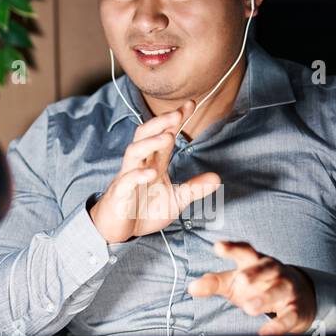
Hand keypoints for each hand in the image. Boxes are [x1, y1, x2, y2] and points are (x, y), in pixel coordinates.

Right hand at [88, 100, 221, 244]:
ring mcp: (127, 178)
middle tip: (176, 113)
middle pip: (145, 135)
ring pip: (133, 152)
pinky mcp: (120, 195)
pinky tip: (150, 173)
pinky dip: (136, 176)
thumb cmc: (143, 211)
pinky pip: (125, 181)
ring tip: (167, 137)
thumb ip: (194, 188)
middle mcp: (140, 165)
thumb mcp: (175, 200)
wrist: (118, 232)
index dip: (176, 120)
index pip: (164, 135)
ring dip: (149, 143)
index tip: (191, 104)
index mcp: (153, 163)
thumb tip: (217, 177)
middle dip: (160, 123)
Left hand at [187, 240, 316, 335]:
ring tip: (249, 308)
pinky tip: (266, 332)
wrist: (299, 295)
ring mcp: (286, 289)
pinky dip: (278, 325)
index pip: (244, 251)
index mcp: (256, 262)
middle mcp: (273, 272)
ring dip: (265, 298)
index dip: (232, 248)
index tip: (219, 247)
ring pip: (278, 291)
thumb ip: (214, 283)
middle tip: (241, 280)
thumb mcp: (234, 282)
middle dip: (254, 273)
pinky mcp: (295, 309)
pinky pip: (288, 316)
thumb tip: (191, 287)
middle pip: (265, 268)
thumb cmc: (260, 285)